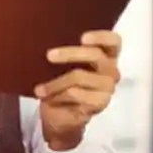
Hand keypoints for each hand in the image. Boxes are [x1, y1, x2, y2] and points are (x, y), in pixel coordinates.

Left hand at [35, 31, 122, 150]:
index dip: (101, 37)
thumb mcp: (64, 65)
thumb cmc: (63, 83)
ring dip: (55, 83)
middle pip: (96, 55)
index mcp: (107, 56)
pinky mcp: (99, 103)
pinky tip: (48, 98)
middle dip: (70, 53)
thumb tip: (50, 43)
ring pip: (80, 76)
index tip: (83, 38)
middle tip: (49, 55)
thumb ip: (67, 53)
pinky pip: (75, 94)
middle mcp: (111, 70)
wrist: (60, 115)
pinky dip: (57, 95)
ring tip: (39, 90)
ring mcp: (107, 88)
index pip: (113, 42)